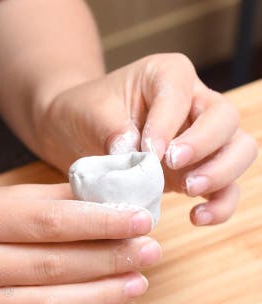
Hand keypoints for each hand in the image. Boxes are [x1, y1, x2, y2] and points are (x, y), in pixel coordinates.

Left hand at [38, 53, 257, 225]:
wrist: (77, 132)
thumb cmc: (86, 113)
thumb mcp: (89, 112)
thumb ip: (111, 129)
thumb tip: (129, 151)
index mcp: (168, 74)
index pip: (180, 94)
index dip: (167, 124)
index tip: (148, 150)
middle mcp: (196, 101)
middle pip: (225, 118)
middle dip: (205, 144)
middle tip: (172, 165)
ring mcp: (204, 138)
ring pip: (239, 149)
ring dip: (221, 173)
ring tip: (189, 190)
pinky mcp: (201, 169)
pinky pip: (227, 186)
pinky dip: (220, 204)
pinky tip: (197, 217)